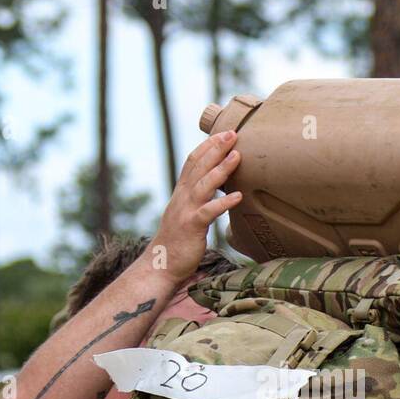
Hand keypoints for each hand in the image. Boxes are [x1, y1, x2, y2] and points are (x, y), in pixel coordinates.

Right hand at [147, 131, 242, 283]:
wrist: (160, 265)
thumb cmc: (178, 242)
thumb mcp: (186, 215)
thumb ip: (197, 200)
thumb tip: (216, 191)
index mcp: (181, 193)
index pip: (192, 162)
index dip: (207, 146)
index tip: (223, 133)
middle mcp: (181, 197)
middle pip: (199, 167)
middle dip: (216, 148)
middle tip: (233, 133)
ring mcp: (185, 211)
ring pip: (203, 184)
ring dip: (221, 169)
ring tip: (237, 156)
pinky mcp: (191, 227)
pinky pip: (208, 212)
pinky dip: (223, 202)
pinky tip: (238, 196)